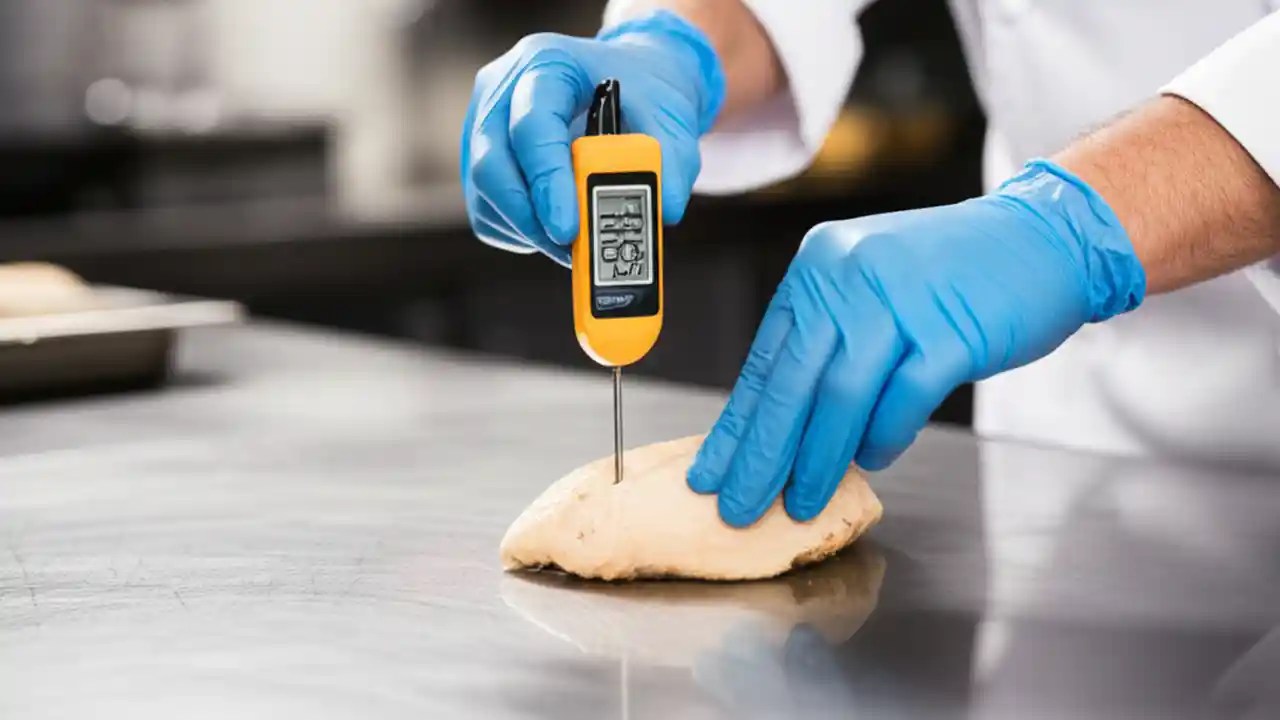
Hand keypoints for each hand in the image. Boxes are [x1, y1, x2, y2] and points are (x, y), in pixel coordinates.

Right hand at [460, 11, 724, 265]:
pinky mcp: (479, 164)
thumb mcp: (671, 118)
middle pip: (492, 164)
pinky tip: (559, 227)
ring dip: (531, 232)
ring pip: (487, 195)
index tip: (569, 226)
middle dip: (531, 218)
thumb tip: (662, 210)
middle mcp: (501, 92)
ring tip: (579, 242)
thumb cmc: (641, 96)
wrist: (629, 88)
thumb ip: (670, 162)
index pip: (532, 124)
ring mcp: (482, 129)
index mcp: (546, 64)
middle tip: (572, 248)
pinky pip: (488, 214)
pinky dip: (524, 234)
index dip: (547, 179)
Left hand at [690, 160, 1146, 526]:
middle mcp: (850, 276)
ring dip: (818, 459)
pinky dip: (884, 437)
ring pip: (839, 397)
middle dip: (761, 456)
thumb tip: (786, 424)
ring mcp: (900, 301)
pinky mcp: (950, 331)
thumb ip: (829, 342)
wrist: (1042, 237)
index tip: (711, 473)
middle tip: (739, 506)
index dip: (737, 425)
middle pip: (791, 384)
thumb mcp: (871, 286)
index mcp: (820, 266)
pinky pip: (902, 400)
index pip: (765, 360)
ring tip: (802, 502)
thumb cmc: (953, 272)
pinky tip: (874, 459)